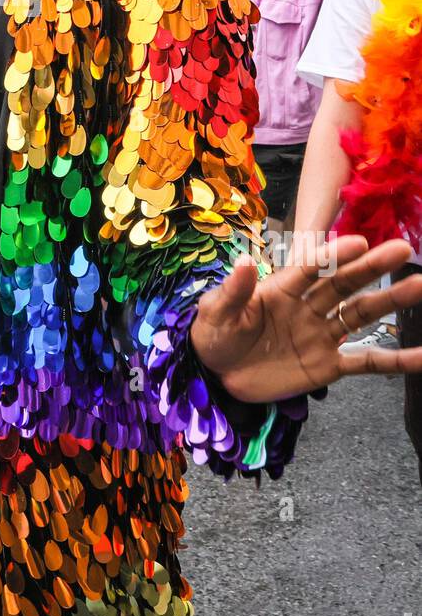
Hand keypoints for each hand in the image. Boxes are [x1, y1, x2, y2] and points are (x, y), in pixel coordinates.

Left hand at [190, 235, 421, 402]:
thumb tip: (243, 261)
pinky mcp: (327, 365)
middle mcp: (307, 306)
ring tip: (419, 286)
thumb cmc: (215, 334)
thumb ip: (233, 291)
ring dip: (389, 301)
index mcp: (281, 288)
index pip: (311, 267)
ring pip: (360, 314)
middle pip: (343, 283)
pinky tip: (421, 357)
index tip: (358, 241)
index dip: (333, 254)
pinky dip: (394, 360)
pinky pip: (365, 362)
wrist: (216, 374)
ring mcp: (320, 334)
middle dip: (371, 266)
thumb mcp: (215, 312)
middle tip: (401, 249)